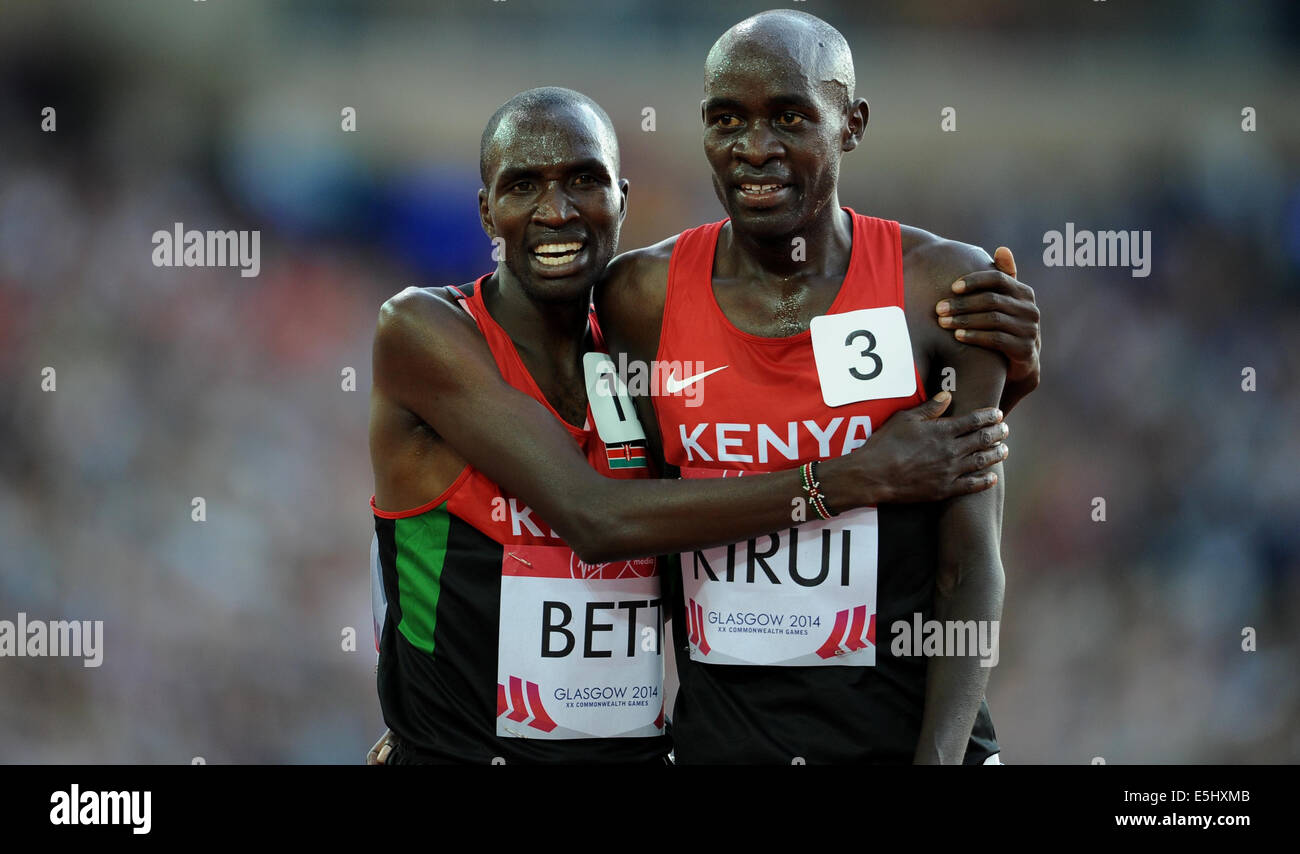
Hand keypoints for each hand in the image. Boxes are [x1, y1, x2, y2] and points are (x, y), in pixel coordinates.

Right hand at [824, 391, 1007, 505]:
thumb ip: (929, 408)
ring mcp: (949, 471)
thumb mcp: (904, 419)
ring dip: (997, 454)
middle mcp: (950, 450)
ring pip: (982, 461)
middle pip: (983, 439)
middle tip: (1005, 430)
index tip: (998, 414)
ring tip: (1004, 450)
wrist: (873, 475)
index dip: (989, 416)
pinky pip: (971, 485)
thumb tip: (947, 396)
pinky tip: (992, 477)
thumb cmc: (885, 444)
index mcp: (942, 430)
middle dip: (998, 433)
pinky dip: (985, 481)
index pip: (974, 420)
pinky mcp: (944, 489)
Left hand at [936, 247, 1040, 410]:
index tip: (952, 287)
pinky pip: (996, 339)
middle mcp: (1030, 309)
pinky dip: (975, 336)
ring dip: (964, 320)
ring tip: (943, 322)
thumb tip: (1002, 249)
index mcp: (1024, 292)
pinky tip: (958, 336)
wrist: (1020, 363)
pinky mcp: (1024, 349)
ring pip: (993, 319)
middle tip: (939, 308)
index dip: (974, 281)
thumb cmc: (1005, 326)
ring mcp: (1029, 329)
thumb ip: (1002, 278)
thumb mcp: (1005, 302)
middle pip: (991, 300)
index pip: (998, 278)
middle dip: (962, 304)